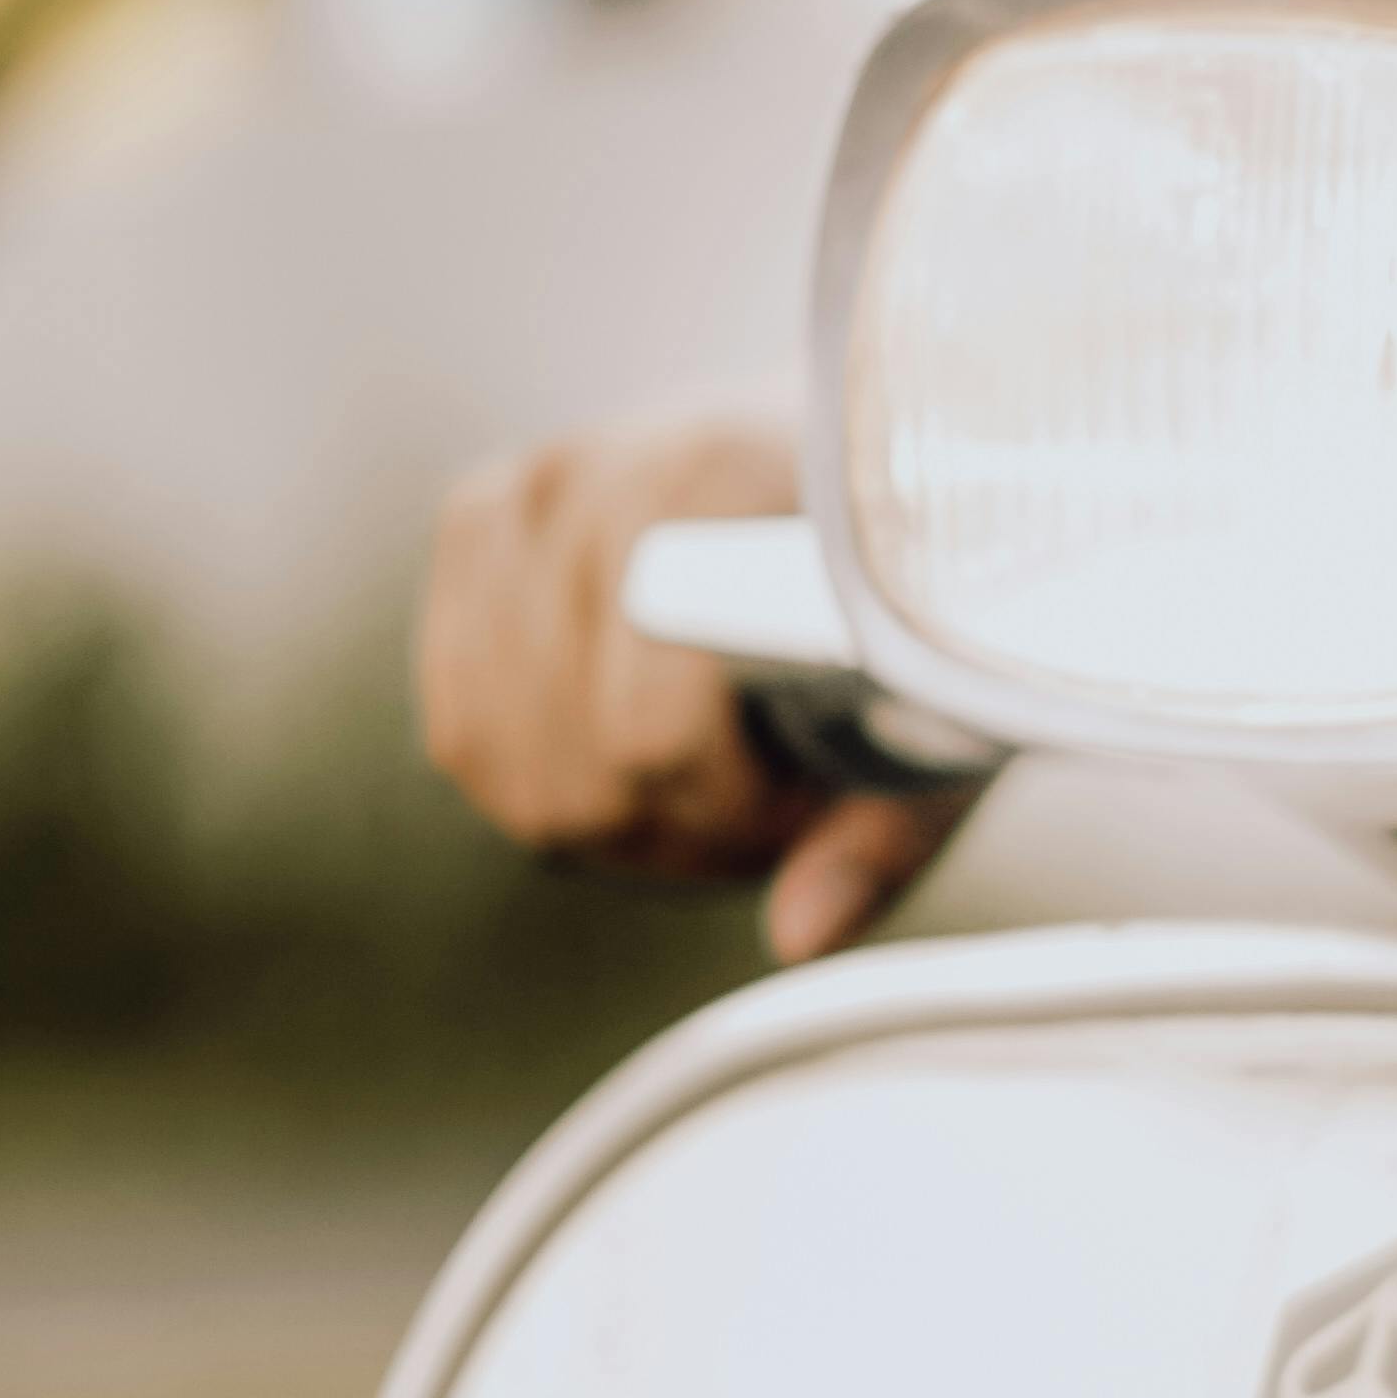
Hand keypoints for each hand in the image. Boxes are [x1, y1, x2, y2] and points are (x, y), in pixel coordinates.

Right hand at [417, 416, 971, 963]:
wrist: (852, 462)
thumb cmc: (903, 595)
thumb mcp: (934, 718)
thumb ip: (877, 837)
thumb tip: (799, 935)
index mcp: (722, 485)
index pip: (652, 731)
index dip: (727, 809)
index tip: (803, 799)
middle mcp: (598, 473)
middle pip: (579, 765)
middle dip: (675, 825)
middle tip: (764, 801)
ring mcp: (525, 495)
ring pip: (507, 759)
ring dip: (607, 810)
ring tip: (703, 773)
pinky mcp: (477, 524)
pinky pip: (462, 727)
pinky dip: (539, 771)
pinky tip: (625, 745)